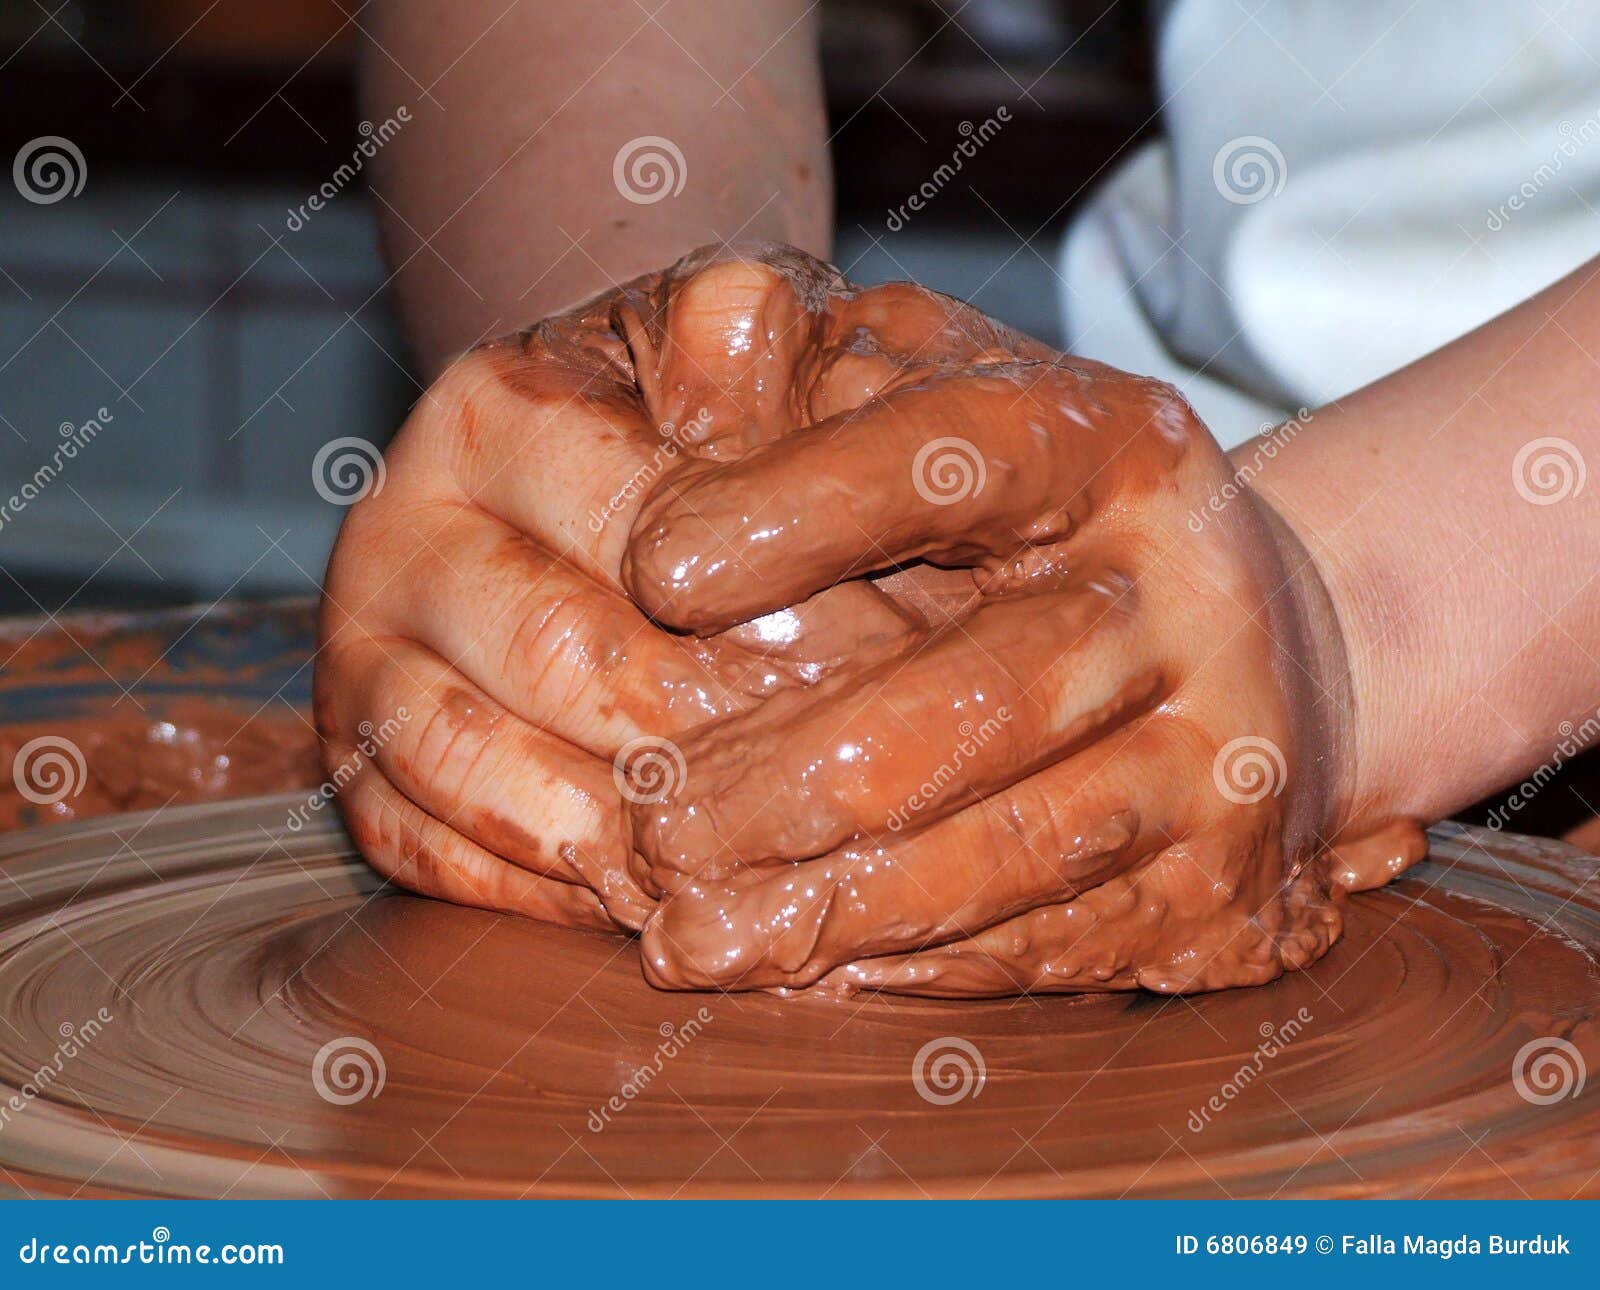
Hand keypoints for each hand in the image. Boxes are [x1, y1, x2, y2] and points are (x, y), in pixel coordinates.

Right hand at [315, 245, 941, 929]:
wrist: (577, 484)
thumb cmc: (689, 422)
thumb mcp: (728, 340)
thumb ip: (743, 335)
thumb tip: (742, 348)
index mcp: (496, 405)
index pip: (648, 526)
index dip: (781, 606)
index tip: (897, 664)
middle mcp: (401, 524)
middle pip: (568, 658)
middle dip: (721, 732)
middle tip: (840, 783)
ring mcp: (357, 650)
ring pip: (477, 765)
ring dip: (625, 828)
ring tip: (748, 857)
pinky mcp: (348, 762)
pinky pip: (424, 852)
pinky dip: (539, 891)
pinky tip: (646, 897)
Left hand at [624, 333, 1426, 994]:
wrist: (1261, 656)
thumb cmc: (1042, 519)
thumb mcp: (944, 394)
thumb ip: (815, 365)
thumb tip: (690, 371)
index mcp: (1110, 447)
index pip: (952, 458)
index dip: (799, 510)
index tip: (652, 567)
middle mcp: (1187, 595)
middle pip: (980, 698)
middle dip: (791, 775)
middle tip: (650, 821)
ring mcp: (1222, 751)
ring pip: (1016, 848)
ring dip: (835, 903)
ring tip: (686, 931)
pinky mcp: (1220, 885)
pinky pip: (1053, 943)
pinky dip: (913, 966)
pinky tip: (800, 966)